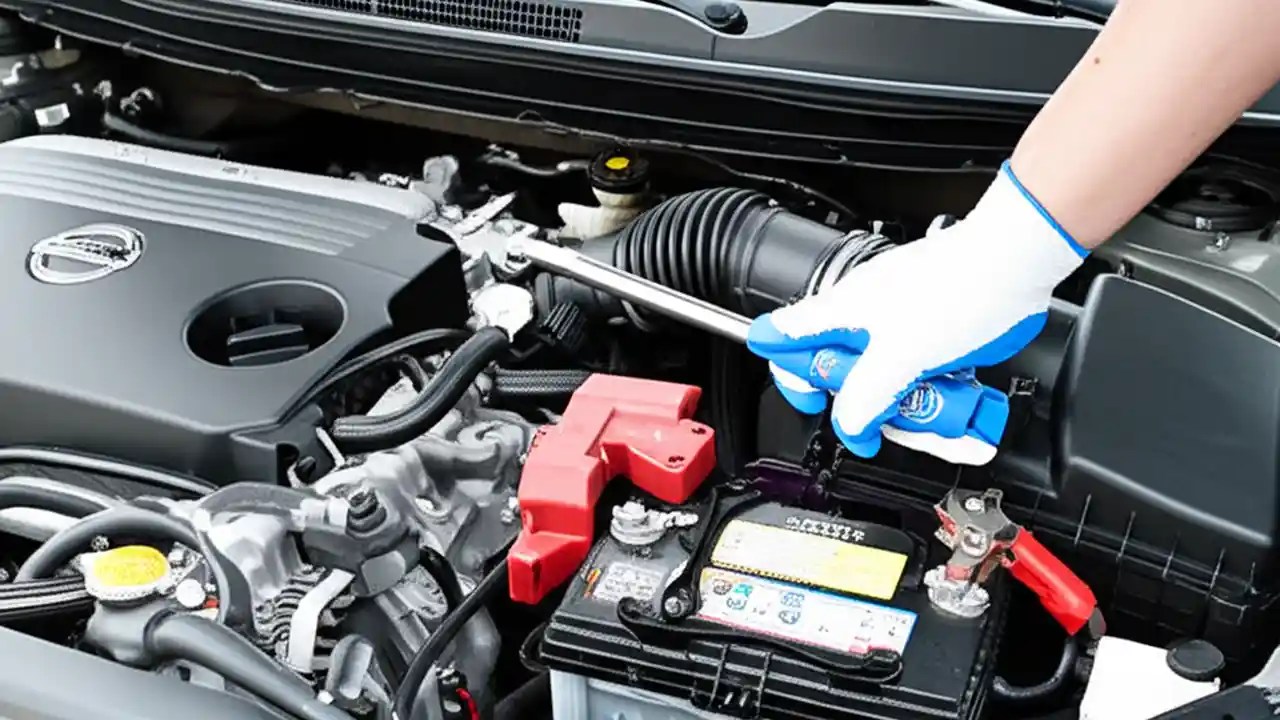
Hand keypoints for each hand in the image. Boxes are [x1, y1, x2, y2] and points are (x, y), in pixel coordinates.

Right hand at [747, 162, 1086, 464]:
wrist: (1015, 266)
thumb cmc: (961, 289)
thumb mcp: (901, 357)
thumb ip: (865, 400)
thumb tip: (851, 430)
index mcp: (839, 313)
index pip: (781, 344)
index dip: (792, 380)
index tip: (817, 404)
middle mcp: (860, 317)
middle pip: (836, 373)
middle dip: (861, 405)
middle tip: (886, 414)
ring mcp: (894, 326)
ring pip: (879, 380)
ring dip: (902, 405)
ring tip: (931, 410)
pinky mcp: (926, 334)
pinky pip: (913, 374)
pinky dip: (929, 393)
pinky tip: (950, 397)